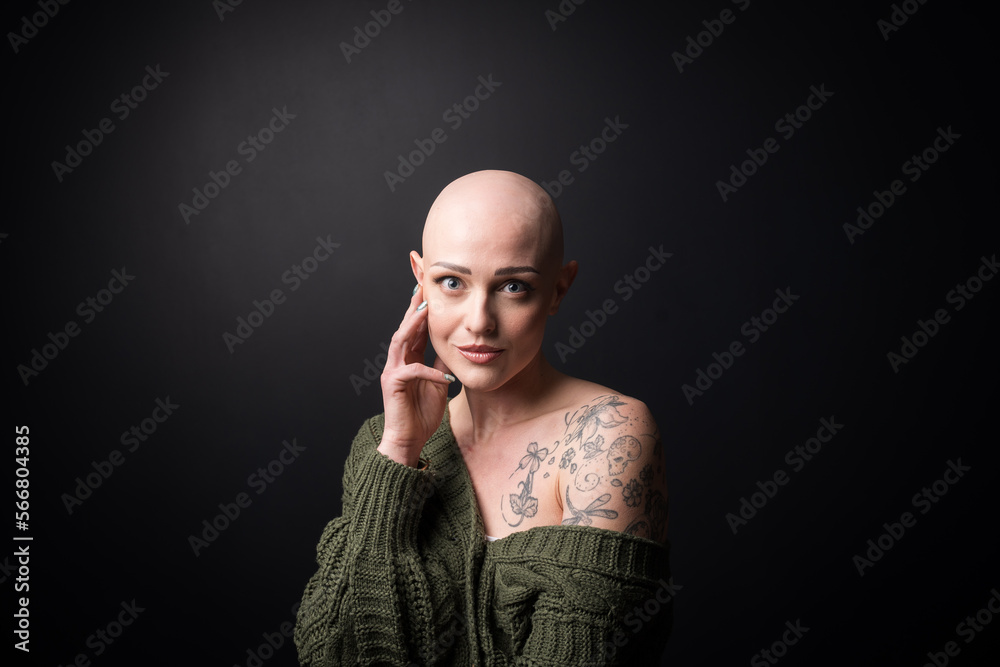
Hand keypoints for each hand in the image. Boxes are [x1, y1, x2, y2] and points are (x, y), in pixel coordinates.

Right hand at [378, 284, 454, 465]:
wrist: (409, 441)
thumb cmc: (421, 415)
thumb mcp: (438, 383)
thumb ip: (441, 364)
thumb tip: (455, 346)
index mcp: (408, 359)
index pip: (414, 329)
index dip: (421, 310)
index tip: (429, 290)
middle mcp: (397, 361)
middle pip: (405, 327)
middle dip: (413, 307)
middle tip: (422, 286)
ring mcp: (393, 372)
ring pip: (400, 341)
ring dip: (412, 325)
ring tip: (425, 311)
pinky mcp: (394, 386)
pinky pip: (411, 371)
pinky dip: (428, 371)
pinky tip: (443, 376)